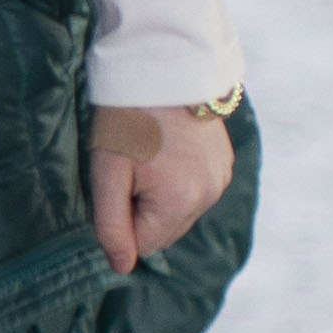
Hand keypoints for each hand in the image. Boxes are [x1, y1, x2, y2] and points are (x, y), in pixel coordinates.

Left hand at [84, 99, 236, 277]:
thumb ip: (112, 224)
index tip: (118, 182)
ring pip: (181, 213)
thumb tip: (122, 267)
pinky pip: (196, 192)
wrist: (164, 66)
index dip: (122, 219)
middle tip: (131, 168)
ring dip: (161, 197)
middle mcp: (209, 196)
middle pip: (165, 231)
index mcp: (180, 203)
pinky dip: (179, 182)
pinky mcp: (225, 164)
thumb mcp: (107, 172)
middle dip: (143, 210)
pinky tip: (167, 152)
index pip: (144, 245)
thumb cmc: (127, 118)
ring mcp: (221, 179)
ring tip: (150, 156)